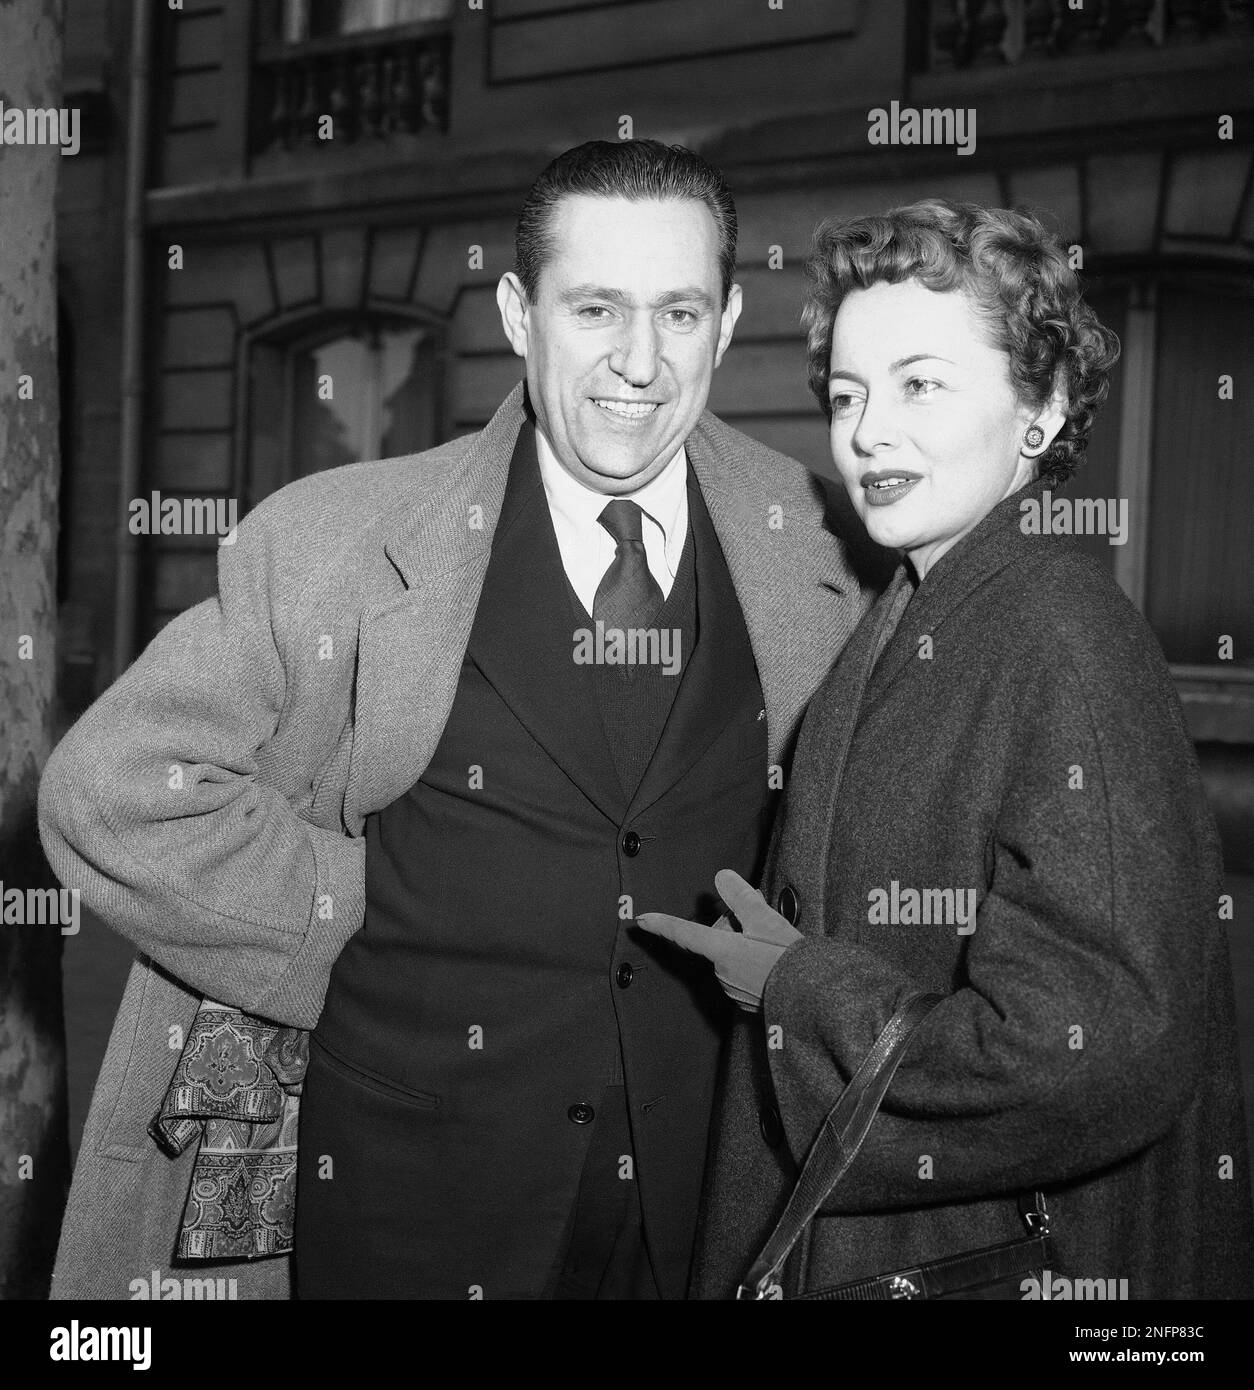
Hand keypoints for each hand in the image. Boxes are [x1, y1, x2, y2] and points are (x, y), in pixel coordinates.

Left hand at [635, 869, 801, 1010]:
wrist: (813, 1000)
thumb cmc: (790, 961)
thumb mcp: (767, 921)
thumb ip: (742, 897)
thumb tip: (722, 877)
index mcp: (722, 950)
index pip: (685, 933)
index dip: (662, 924)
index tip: (642, 920)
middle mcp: (721, 972)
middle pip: (717, 941)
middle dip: (733, 928)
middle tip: (760, 922)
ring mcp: (733, 990)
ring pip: (730, 957)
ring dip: (744, 946)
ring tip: (773, 945)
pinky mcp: (747, 1003)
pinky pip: (743, 975)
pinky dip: (753, 966)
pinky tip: (775, 964)